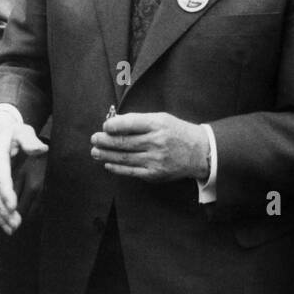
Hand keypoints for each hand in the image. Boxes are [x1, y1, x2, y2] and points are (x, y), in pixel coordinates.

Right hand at [0, 115, 47, 233]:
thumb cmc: (12, 134)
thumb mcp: (23, 131)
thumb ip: (30, 141)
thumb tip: (40, 149)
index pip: (0, 176)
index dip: (6, 192)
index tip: (13, 206)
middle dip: (4, 210)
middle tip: (16, 224)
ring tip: (12, 228)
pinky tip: (3, 225)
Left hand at [90, 112, 209, 183]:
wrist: (200, 152)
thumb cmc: (177, 132)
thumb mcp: (162, 118)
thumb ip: (139, 120)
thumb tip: (113, 124)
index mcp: (158, 124)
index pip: (131, 123)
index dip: (114, 125)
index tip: (104, 126)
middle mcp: (157, 142)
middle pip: (124, 142)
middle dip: (105, 141)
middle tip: (94, 139)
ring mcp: (156, 160)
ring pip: (124, 158)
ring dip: (106, 155)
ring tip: (95, 152)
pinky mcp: (155, 174)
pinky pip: (131, 171)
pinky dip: (117, 168)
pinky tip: (108, 164)